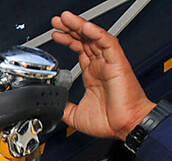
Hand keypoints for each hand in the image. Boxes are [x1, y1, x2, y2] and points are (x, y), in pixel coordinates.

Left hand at [51, 10, 154, 138]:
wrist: (123, 126)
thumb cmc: (109, 121)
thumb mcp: (75, 115)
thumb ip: (63, 107)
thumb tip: (51, 106)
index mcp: (92, 75)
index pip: (79, 50)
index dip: (68, 40)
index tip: (55, 35)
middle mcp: (100, 66)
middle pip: (84, 40)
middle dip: (69, 29)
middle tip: (56, 21)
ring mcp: (108, 63)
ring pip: (93, 37)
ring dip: (79, 26)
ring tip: (65, 18)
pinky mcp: (117, 62)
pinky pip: (107, 42)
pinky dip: (95, 33)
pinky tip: (84, 26)